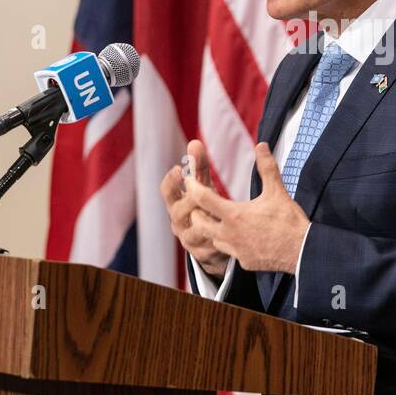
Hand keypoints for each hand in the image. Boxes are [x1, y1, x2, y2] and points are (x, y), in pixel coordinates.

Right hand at [160, 139, 228, 280]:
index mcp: (175, 203)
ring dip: (204, 220)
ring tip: (215, 213)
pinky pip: (209, 245)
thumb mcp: (203, 187)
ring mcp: (187, 238)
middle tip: (200, 191)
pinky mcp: (201, 253)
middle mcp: (177, 221)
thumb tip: (195, 141)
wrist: (209, 241)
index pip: (166, 191)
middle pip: (179, 210)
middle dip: (191, 200)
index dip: (171, 181)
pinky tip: (229, 232)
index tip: (178, 169)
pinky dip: (218, 237)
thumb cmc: (204, 206)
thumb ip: (199, 167)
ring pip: (194, 229)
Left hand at [185, 142, 309, 273]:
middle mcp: (229, 233)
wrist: (302, 251)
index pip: (202, 198)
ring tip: (220, 219)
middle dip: (198, 211)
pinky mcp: (243, 261)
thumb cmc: (289, 221)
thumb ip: (266, 167)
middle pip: (198, 222)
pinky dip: (229, 243)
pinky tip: (239, 237)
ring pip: (211, 238)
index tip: (190, 180)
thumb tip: (261, 146)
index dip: (193, 186)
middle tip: (203, 202)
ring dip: (212, 229)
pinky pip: (228, 251)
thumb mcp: (277, 191)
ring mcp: (235, 250)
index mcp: (234, 214)